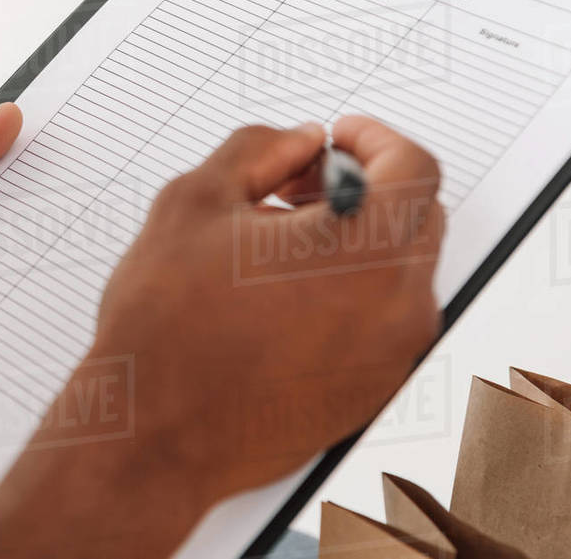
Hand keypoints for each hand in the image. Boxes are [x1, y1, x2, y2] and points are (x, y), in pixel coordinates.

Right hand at [91, 116, 443, 501]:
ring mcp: (390, 355)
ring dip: (355, 241)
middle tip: (297, 189)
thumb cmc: (167, 330)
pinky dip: (351, 292)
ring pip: (399, 269)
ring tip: (274, 251)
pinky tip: (281, 297)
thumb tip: (298, 143)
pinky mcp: (373, 390)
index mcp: (363, 248)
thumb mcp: (194, 202)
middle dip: (362, 186)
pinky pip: (383, 319)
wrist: (155, 433)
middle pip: (415, 215)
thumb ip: (258, 150)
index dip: (374, 137)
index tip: (341, 138)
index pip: (413, 166)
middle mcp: (396, 303)